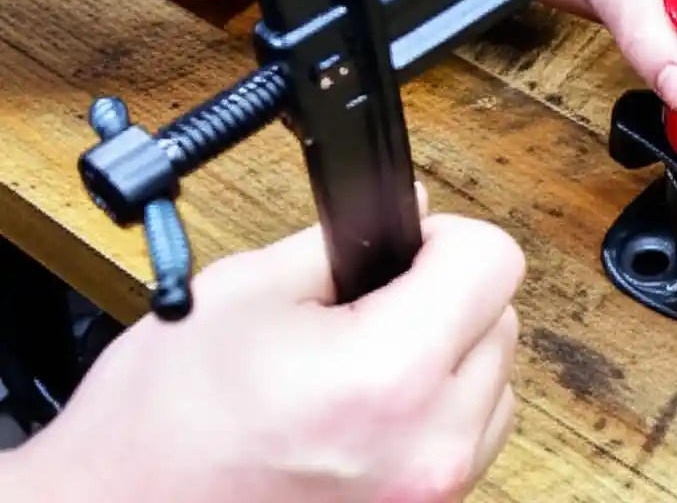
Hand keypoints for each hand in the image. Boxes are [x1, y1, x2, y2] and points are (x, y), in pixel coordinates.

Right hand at [2, 185, 526, 502]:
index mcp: (388, 373)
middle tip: (372, 306)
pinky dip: (441, 410)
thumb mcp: (244, 292)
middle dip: (447, 297)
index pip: (493, 262)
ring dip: (451, 357)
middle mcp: (431, 442)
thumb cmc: (163, 425)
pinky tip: (372, 407)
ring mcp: (435, 491)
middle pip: (501, 321)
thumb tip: (411, 214)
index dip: (447, 239)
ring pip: (498, 382)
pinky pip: (473, 436)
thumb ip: (344, 244)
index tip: (410, 246)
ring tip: (365, 363)